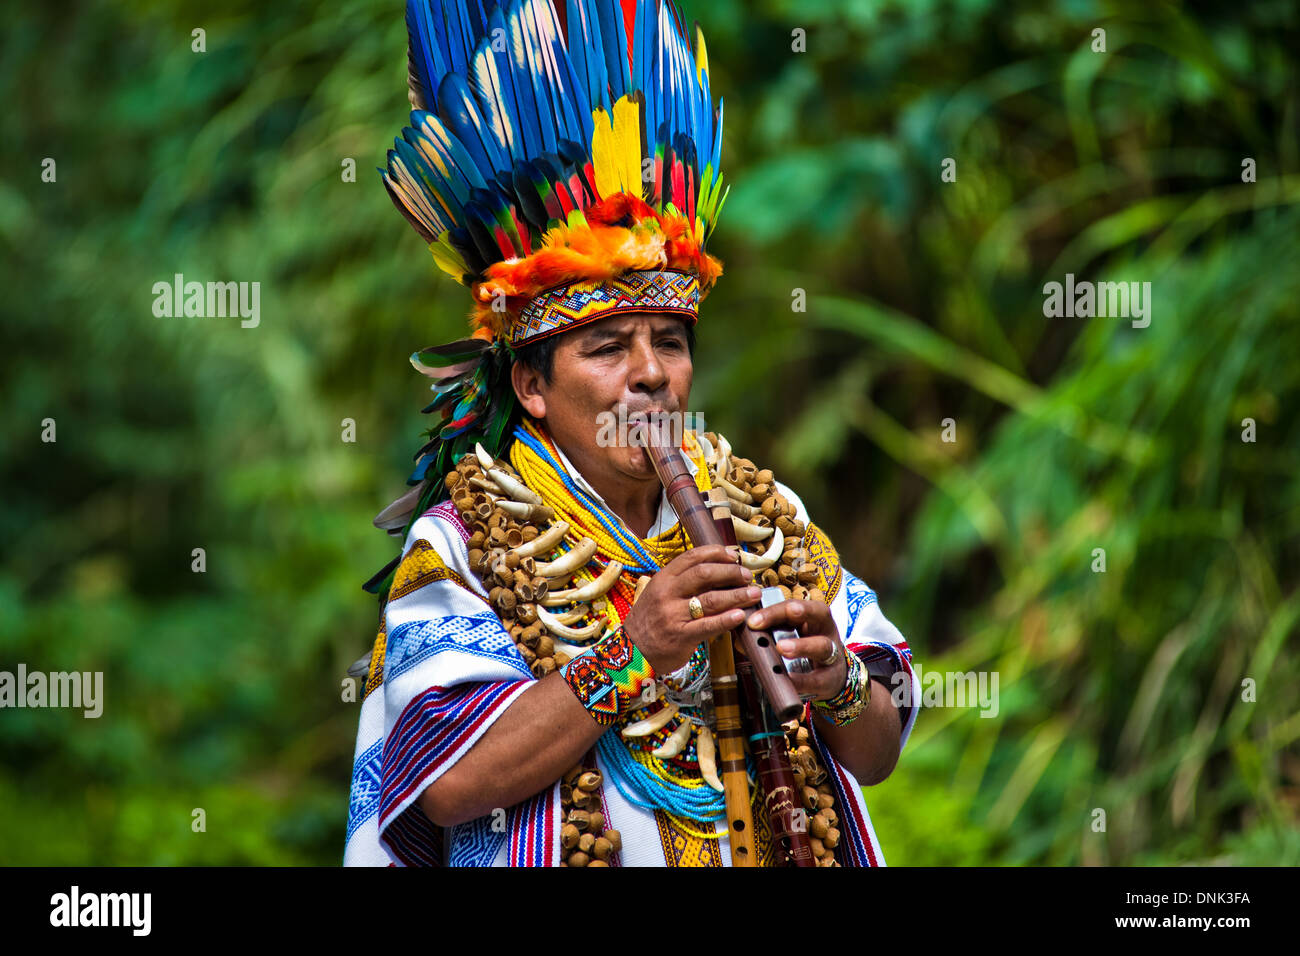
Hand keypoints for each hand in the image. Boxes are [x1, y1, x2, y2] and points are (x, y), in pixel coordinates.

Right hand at [622, 545, 761, 673]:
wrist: (632, 652)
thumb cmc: (651, 621)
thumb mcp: (659, 593)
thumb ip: (682, 582)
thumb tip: (717, 570)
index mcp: (663, 579)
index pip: (692, 557)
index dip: (716, 553)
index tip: (734, 556)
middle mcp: (667, 593)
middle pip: (704, 574)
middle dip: (730, 573)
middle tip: (747, 576)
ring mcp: (673, 615)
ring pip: (710, 599)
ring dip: (736, 595)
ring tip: (753, 594)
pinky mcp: (680, 636)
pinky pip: (707, 625)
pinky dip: (726, 620)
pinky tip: (740, 615)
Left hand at [745, 600, 847, 701]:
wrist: (832, 678)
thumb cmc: (806, 650)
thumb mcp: (791, 637)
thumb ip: (769, 634)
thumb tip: (739, 638)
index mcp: (812, 616)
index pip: (794, 606)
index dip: (773, 610)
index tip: (752, 620)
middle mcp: (826, 630)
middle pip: (815, 612)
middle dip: (792, 612)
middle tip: (765, 621)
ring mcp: (832, 654)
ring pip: (821, 645)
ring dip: (800, 646)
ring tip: (781, 648)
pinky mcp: (831, 678)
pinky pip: (818, 679)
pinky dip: (803, 680)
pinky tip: (789, 679)